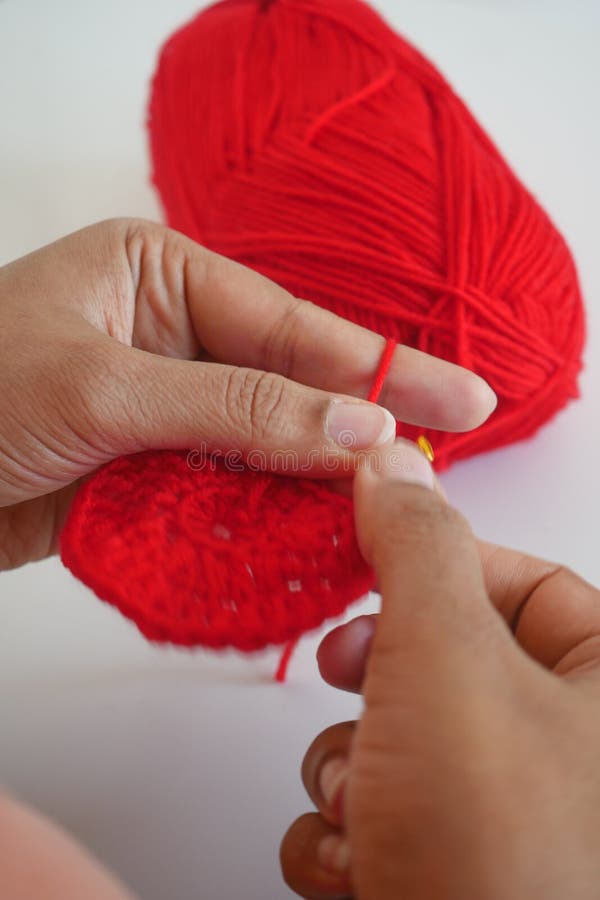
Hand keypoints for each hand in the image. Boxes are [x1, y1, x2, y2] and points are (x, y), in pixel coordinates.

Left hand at [0, 219, 494, 569]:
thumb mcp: (104, 387)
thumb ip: (236, 410)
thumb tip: (353, 431)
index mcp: (163, 276)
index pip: (295, 325)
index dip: (380, 370)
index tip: (457, 401)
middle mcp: (171, 336)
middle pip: (291, 386)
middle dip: (359, 430)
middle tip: (441, 460)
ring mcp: (163, 408)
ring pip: (262, 449)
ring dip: (313, 486)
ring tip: (386, 513)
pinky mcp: (147, 470)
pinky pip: (223, 494)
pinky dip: (260, 523)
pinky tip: (306, 540)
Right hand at [281, 441, 599, 899]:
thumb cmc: (497, 853)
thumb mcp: (447, 659)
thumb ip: (416, 548)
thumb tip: (390, 468)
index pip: (525, 581)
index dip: (436, 565)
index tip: (368, 566)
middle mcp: (569, 756)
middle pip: (444, 662)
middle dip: (377, 686)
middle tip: (353, 682)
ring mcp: (503, 822)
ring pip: (394, 742)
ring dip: (352, 768)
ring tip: (366, 809)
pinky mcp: (445, 876)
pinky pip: (377, 818)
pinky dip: (347, 836)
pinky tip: (361, 869)